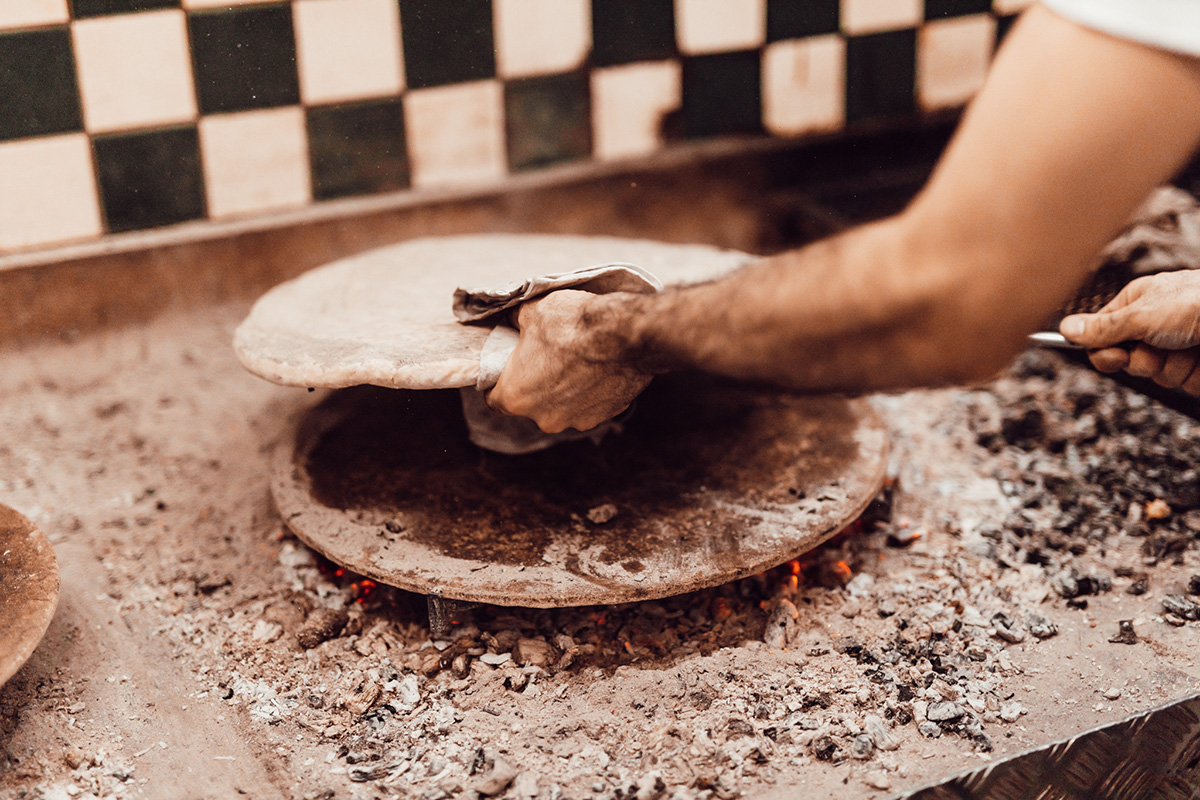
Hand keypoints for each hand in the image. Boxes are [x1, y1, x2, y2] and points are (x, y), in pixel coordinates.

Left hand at [487, 290, 652, 432]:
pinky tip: (596, 369)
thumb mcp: (532, 311)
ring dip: (563, 390)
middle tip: (545, 358)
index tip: (506, 369)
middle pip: (529, 404)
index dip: (496, 383)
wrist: (625, 334)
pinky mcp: (603, 416)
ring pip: (560, 406)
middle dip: (534, 384)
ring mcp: (575, 420)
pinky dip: (589, 392)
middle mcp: (543, 417)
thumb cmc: (574, 324)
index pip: (493, 399)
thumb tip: (515, 322)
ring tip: (576, 362)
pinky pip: (588, 405)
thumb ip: (516, 322)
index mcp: (516, 395)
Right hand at [1059, 270, 1199, 392]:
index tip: (1109, 353)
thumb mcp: (1144, 315)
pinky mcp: (1192, 369)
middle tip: (1154, 346)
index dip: (1102, 348)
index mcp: (1138, 304)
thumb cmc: (1199, 304)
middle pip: (1122, 358)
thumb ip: (1104, 328)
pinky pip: (1175, 382)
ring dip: (1167, 365)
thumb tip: (1066, 328)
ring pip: (1149, 373)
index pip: (1101, 333)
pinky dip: (1187, 373)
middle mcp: (1154, 326)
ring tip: (1188, 345)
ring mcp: (1174, 348)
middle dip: (1138, 359)